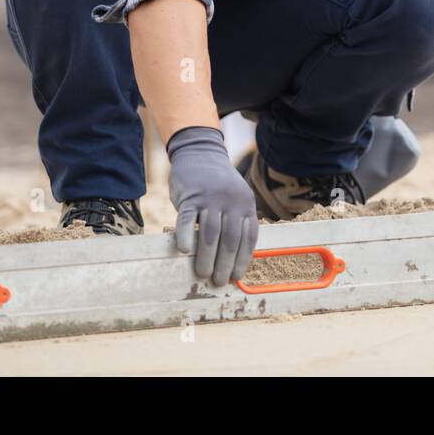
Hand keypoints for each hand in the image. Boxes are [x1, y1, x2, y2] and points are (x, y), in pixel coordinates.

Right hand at [166, 125, 258, 285]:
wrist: (200, 152)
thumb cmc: (217, 185)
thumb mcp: (234, 199)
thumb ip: (235, 223)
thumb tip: (231, 261)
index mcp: (246, 204)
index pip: (249, 238)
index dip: (243, 260)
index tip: (235, 277)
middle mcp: (232, 201)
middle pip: (230, 240)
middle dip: (225, 265)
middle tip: (218, 282)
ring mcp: (211, 197)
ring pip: (210, 234)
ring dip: (207, 258)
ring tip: (202, 274)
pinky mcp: (190, 195)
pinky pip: (188, 220)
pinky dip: (187, 237)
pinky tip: (184, 252)